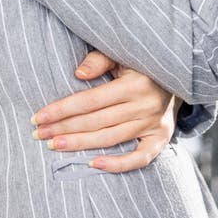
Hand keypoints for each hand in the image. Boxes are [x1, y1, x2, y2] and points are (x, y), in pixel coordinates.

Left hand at [31, 50, 182, 172]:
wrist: (179, 74)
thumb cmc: (141, 61)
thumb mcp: (123, 53)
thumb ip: (100, 59)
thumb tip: (78, 73)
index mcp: (134, 82)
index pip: (89, 100)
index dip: (62, 109)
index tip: (39, 116)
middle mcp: (144, 105)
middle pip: (95, 122)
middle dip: (63, 128)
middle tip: (38, 134)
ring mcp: (153, 124)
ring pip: (110, 139)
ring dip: (79, 144)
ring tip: (54, 146)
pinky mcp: (161, 139)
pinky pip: (139, 158)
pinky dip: (117, 164)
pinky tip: (93, 164)